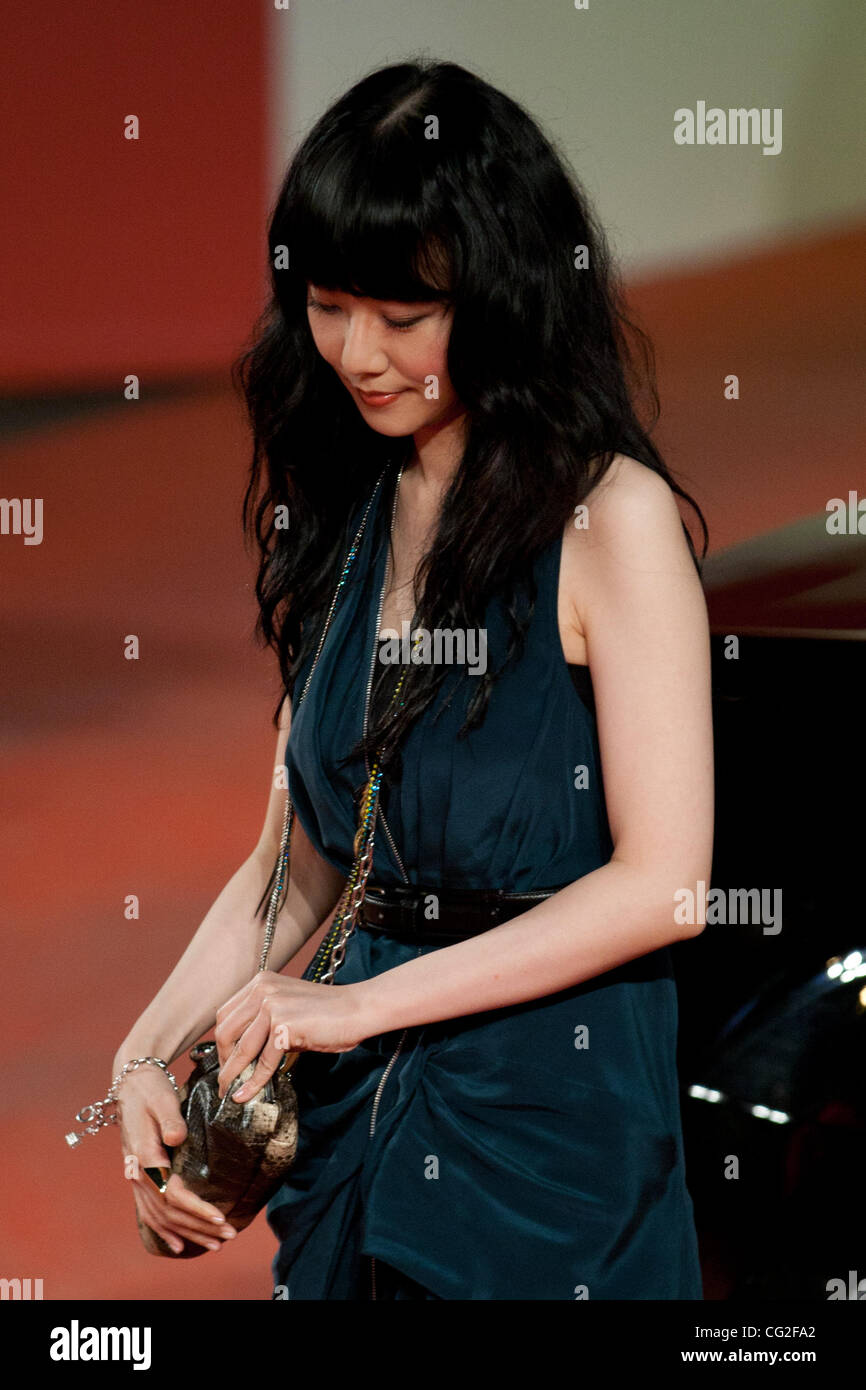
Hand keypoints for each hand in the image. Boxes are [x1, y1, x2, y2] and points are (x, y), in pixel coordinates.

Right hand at [115, 1062, 236, 1253]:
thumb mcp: (162, 1099)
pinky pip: (150, 1212)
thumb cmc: (151, 1091)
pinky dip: (165, 1231)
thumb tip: (177, 1138)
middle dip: (198, 1227)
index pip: (170, 1195)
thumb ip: (170, 1119)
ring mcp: (137, 1178)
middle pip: (167, 1213)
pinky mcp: (141, 1178)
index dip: (196, 1209)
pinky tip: (179, 1244)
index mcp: (145, 1158)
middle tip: (228, 1236)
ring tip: (214, 1244)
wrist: (131, 1085)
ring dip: (187, 1233)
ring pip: (159, 1217)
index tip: (220, 1218)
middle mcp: (138, 1173)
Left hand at [214, 971, 370, 1100]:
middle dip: (223, 1059)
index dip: (221, 1042)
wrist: (357, 1009)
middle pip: (226, 1030)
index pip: (226, 1014)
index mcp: (261, 982)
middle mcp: (262, 990)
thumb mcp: (288, 1008)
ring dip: (231, 1074)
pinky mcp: (284, 1026)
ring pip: (241, 1048)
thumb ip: (264, 1022)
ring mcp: (272, 1006)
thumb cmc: (328, 1013)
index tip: (224, 1061)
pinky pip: (263, 1061)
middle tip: (225, 1080)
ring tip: (229, 1091)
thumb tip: (241, 1055)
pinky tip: (245, 1094)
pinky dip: (252, 1082)